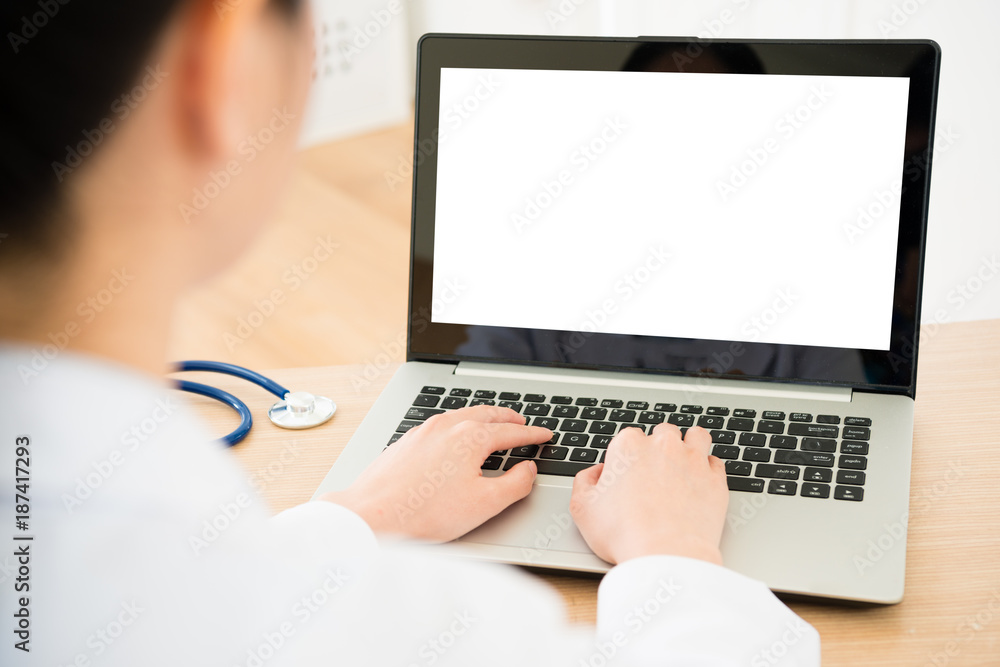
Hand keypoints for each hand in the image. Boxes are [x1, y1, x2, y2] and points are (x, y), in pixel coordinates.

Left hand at [320, 406, 551, 541]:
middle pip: (486, 414)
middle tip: (522, 423)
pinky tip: (457, 437)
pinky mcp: (406, 441)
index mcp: (470, 437)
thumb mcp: (484, 504)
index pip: (511, 432)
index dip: (533, 435)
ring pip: (462, 415)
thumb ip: (515, 484)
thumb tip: (528, 470)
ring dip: (483, 418)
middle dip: (508, 418)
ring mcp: (423, 431)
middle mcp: (447, 426)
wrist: (371, 515)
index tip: (545, 435)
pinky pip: (442, 424)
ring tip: (494, 425)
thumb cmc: (425, 513)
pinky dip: (460, 424)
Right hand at [570, 424, 728, 565]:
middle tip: (654, 472)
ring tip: (683, 463)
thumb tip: (596, 473)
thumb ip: (584, 482)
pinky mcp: (715, 479)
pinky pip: (715, 462)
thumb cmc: (623, 534)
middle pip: (662, 433)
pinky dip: (709, 469)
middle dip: (658, 448)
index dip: (626, 456)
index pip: (628, 438)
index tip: (627, 474)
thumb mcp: (582, 509)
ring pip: (695, 436)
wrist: (666, 556)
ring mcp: (693, 459)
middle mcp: (662, 445)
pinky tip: (701, 482)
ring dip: (689, 445)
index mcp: (628, 446)